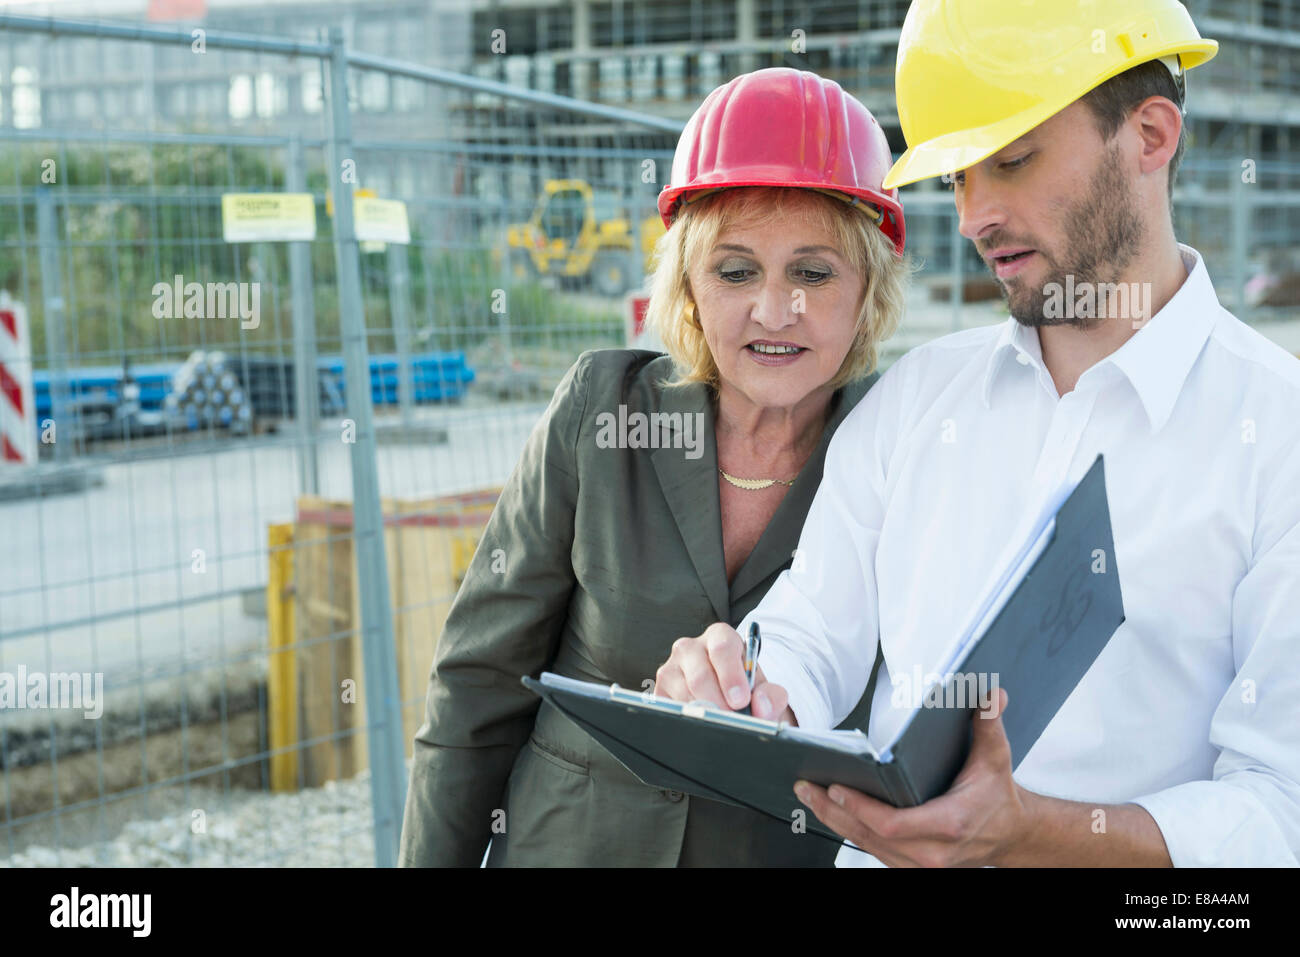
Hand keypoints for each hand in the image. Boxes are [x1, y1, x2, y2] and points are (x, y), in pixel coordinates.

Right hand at [654, 622, 795, 723]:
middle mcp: (690, 647)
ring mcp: (671, 667)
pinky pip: (671, 708)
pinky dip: (689, 720)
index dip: (732, 676)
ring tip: (721, 723)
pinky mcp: (659, 689)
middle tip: (733, 720)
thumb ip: (772, 695)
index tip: (741, 700)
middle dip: (719, 703)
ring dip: (705, 714)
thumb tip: (761, 706)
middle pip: (700, 675)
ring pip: (684, 694)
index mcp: (720, 637)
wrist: (729, 699)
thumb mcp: (765, 689)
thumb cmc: (746, 689)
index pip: (722, 648)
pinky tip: (702, 723)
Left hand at [793, 687, 1032, 866]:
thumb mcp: (996, 757)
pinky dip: (850, 830)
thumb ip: (989, 723)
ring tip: (810, 795)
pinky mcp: (912, 865)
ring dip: (835, 821)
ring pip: (867, 845)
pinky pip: (873, 850)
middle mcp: (933, 852)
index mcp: (950, 825)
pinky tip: (831, 811)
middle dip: (834, 811)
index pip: (893, 825)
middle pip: (871, 836)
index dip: (860, 809)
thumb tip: (990, 693)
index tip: (836, 788)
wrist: (1012, 834)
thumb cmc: (998, 795)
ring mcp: (921, 864)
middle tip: (807, 786)